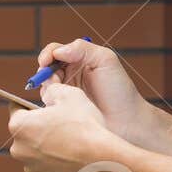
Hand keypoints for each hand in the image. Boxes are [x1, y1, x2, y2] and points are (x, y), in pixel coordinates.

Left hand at [7, 82, 117, 171]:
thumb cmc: (85, 126)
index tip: (42, 105)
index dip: (30, 103)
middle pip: (26, 131)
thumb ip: (53, 89)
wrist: (102, 162)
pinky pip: (49, 164)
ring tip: (71, 139)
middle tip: (61, 121)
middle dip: (40, 125)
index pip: (15, 108)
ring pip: (37, 149)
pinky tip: (75, 154)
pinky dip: (58, 159)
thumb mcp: (70, 95)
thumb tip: (49, 91)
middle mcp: (19, 149)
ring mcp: (32, 168)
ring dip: (48, 143)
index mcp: (19, 125)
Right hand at [33, 39, 147, 141]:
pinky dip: (51, 102)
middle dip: (45, 73)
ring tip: (65, 96)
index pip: (55, 51)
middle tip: (54, 82)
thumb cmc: (120, 90)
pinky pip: (49, 103)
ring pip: (45, 86)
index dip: (47, 55)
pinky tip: (64, 106)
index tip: (45, 62)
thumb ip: (82, 49)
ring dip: (49, 89)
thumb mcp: (105, 60)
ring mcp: (66, 92)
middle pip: (46, 68)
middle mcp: (71, 74)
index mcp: (80, 59)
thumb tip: (58, 51)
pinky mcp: (64, 110)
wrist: (127, 121)